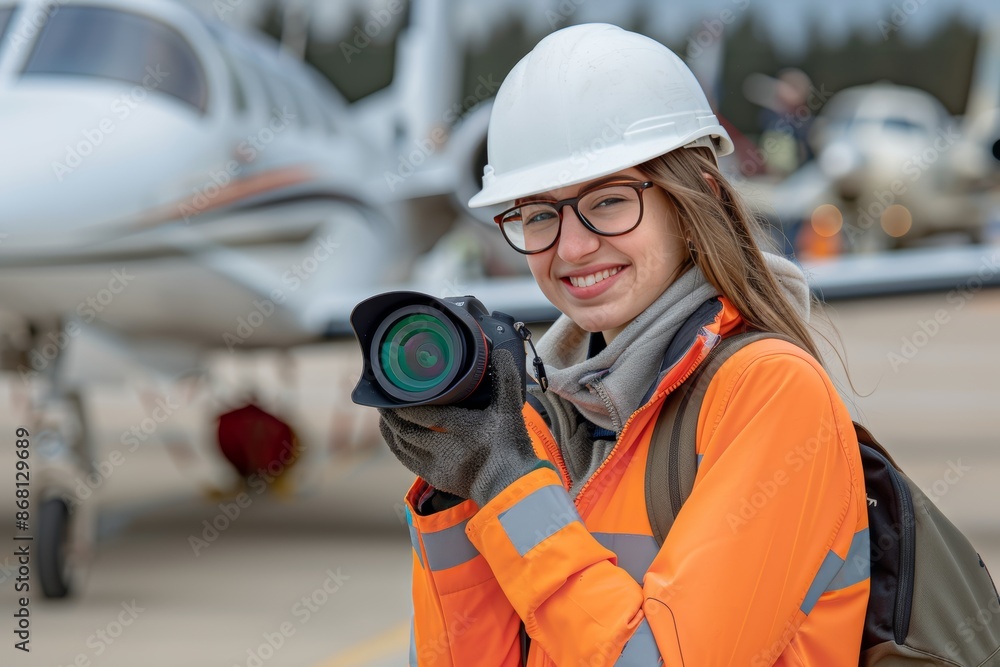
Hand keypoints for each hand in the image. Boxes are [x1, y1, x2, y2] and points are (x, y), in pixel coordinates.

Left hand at [378, 349, 539, 506]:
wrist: (510, 487)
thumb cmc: (511, 448)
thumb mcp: (510, 412)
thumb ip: (506, 381)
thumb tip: (500, 353)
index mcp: (464, 430)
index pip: (426, 416)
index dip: (406, 406)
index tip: (394, 391)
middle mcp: (446, 450)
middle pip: (407, 430)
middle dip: (391, 414)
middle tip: (383, 397)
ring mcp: (438, 466)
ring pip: (403, 445)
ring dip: (390, 429)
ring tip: (384, 413)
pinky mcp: (435, 478)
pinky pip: (406, 460)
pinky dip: (395, 445)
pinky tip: (391, 434)